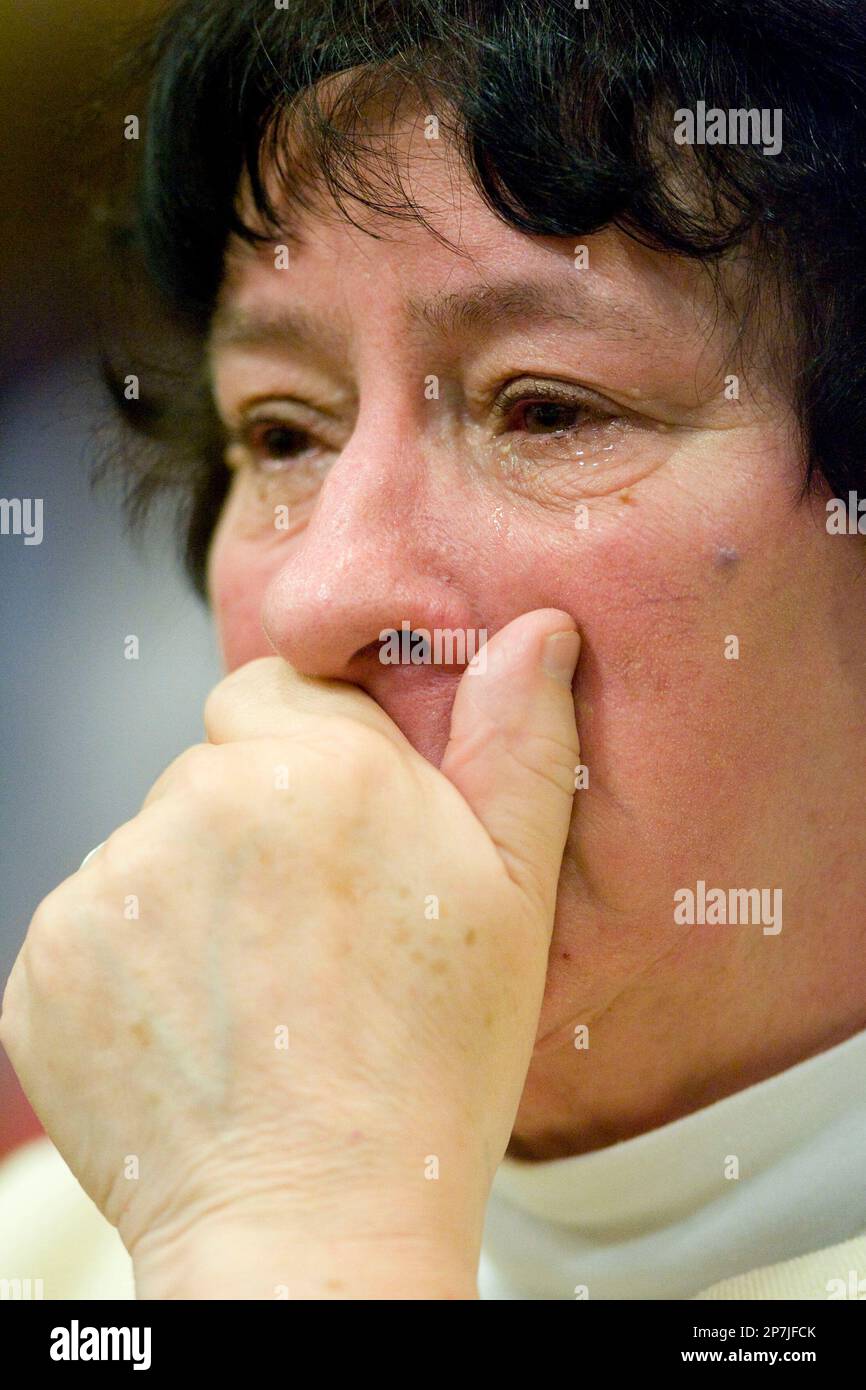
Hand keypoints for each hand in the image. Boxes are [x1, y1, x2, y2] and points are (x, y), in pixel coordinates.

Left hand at [0, 610, 579, 1297]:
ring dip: (190, 894)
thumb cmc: (432, 1062)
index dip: (306, 758)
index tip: (334, 835)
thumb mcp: (515, 896)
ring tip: (255, 993)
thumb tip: (536, 629)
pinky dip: (132, 962)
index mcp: (322, 769)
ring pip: (151, 847)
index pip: (270, 689)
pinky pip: (94, 923)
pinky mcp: (52, 958)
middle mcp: (200, 802)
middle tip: (308, 933)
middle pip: (209, 770)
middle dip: (252, 825)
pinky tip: (197, 1025)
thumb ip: (520, 743)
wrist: (316, 1222)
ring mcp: (111, 883)